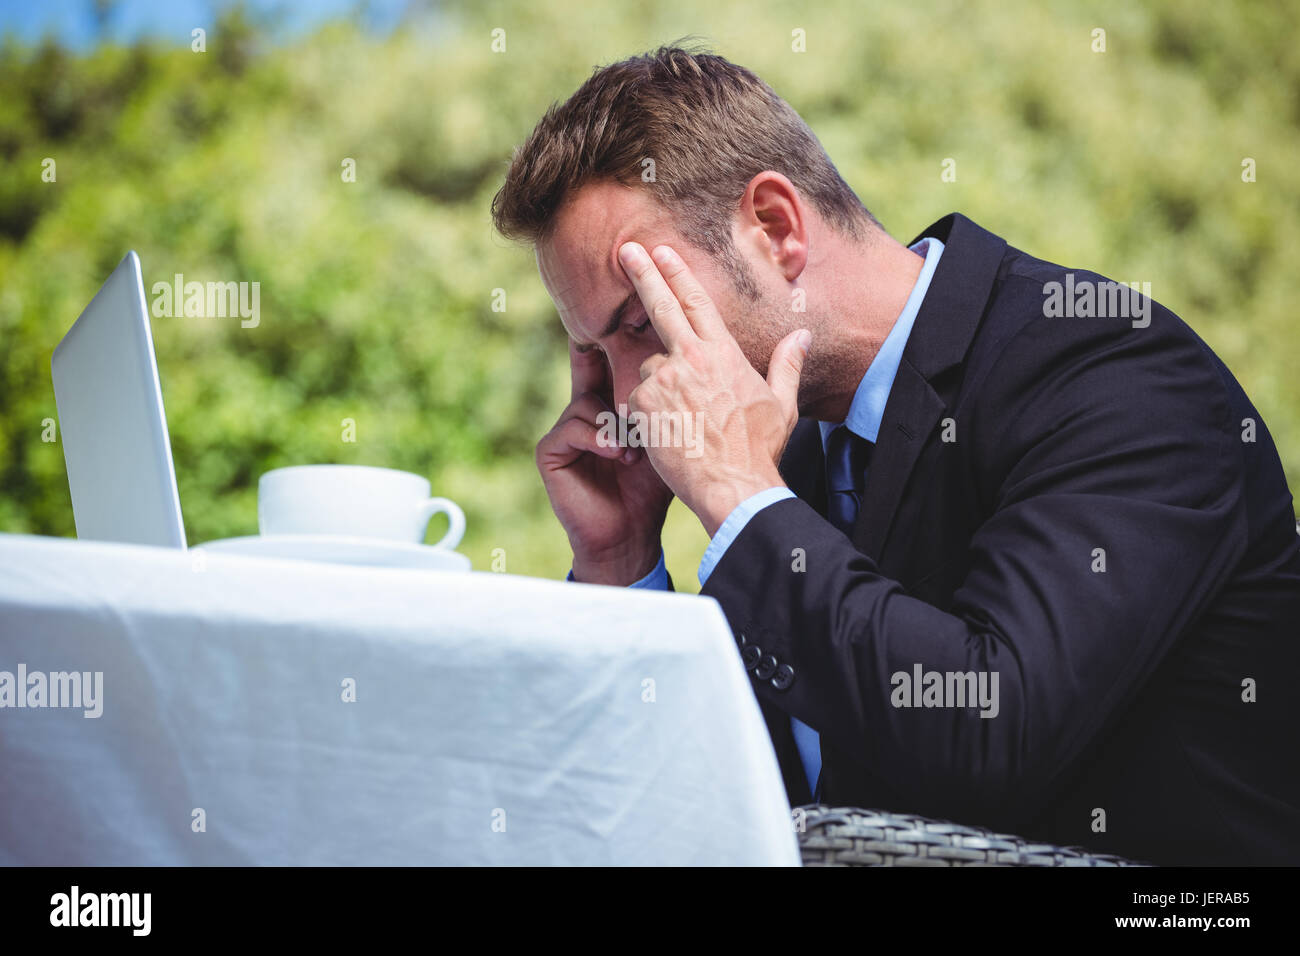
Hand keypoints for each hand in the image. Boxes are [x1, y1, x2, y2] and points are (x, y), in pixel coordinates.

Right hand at [536, 339, 674, 584]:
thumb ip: (668, 406)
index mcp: (609, 405)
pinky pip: (571, 430)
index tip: (631, 313)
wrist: (631, 536)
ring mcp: (563, 431)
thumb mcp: (665, 439)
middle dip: (602, 355)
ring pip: (585, 403)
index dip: (620, 344)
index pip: (611, 365)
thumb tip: (693, 363)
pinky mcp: (549, 452)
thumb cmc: (654, 489)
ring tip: (634, 450)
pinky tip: (618, 456)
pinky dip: (598, 441)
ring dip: (614, 424)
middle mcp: (582, 412)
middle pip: (588, 369)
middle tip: (609, 338)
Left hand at [618, 241, 808, 536]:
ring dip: (659, 387)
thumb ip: (787, 363)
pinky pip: (637, 400)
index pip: (697, 301)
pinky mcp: (643, 405)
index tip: (661, 252)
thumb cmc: (758, 448)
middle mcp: (690, 358)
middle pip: (661, 307)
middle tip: (626, 250)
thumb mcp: (782, 403)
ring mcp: (664, 380)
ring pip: (650, 370)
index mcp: (722, 353)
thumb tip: (803, 336)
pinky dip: (647, 412)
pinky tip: (668, 432)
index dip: (678, 273)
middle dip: (643, 274)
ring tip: (684, 421)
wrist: (733, 485)